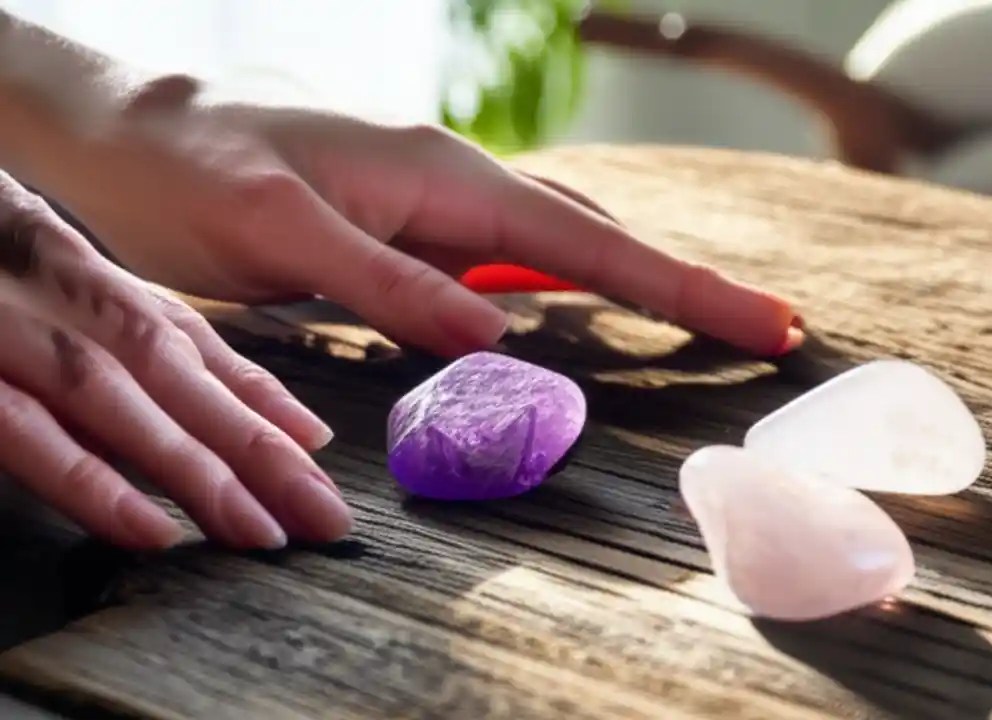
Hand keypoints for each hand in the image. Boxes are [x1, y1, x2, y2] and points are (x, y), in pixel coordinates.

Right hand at [0, 172, 349, 549]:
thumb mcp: (66, 280)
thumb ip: (160, 337)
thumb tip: (276, 410)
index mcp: (93, 281)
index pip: (199, 350)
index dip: (269, 409)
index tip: (324, 466)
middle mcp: (64, 298)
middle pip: (179, 379)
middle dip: (259, 452)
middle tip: (323, 517)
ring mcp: (8, 328)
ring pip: (116, 401)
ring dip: (194, 468)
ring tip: (258, 531)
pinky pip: (22, 428)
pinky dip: (88, 477)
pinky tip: (149, 525)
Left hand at [41, 75, 802, 356]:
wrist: (128, 132)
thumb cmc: (192, 177)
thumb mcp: (281, 234)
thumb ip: (391, 284)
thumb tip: (499, 336)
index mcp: (445, 180)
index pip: (594, 245)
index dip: (684, 290)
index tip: (767, 323)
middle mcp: (459, 184)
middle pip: (606, 237)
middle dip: (691, 285)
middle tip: (772, 329)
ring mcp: (442, 203)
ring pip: (572, 241)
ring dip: (646, 280)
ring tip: (715, 316)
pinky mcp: (417, 225)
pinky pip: (522, 254)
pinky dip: (581, 278)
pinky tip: (595, 300)